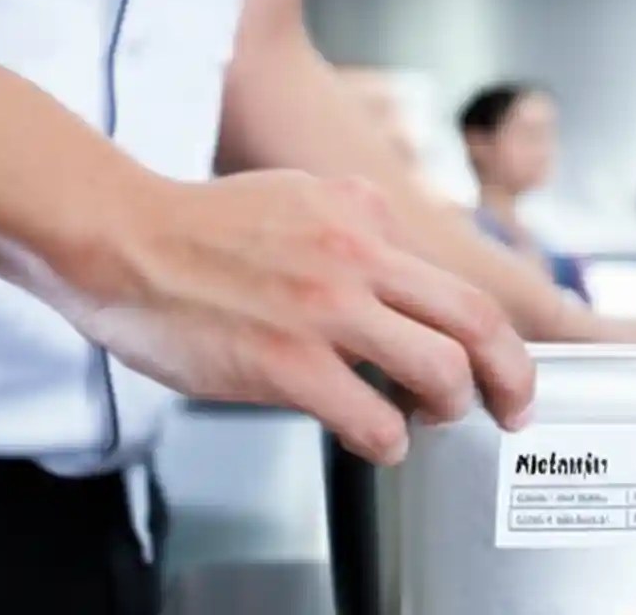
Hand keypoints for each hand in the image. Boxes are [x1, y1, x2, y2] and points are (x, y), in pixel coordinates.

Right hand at [49, 171, 533, 465]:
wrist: (120, 236)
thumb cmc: (202, 225)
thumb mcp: (305, 194)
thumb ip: (362, 225)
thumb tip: (404, 270)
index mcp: (365, 216)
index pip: (456, 278)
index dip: (488, 332)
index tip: (493, 359)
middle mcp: (358, 257)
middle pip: (478, 320)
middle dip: (514, 373)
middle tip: (515, 403)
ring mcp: (325, 311)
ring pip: (441, 368)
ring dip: (453, 405)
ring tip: (435, 417)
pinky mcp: (286, 362)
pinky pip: (371, 417)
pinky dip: (390, 441)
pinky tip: (379, 442)